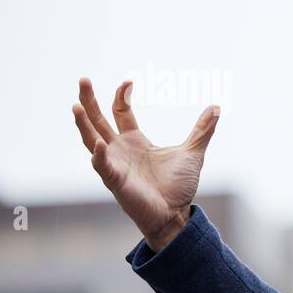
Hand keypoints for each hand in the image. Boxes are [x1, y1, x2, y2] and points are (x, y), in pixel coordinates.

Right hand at [71, 78, 219, 250]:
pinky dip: (99, 155)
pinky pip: (102, 166)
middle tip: (83, 79)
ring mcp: (114, 164)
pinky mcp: (115, 181)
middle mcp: (120, 149)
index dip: (121, 95)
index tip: (128, 81)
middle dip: (89, 100)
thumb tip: (216, 108)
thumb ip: (203, 130)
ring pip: (91, 139)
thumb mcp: (193, 152)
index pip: (120, 111)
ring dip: (83, 124)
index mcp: (135, 140)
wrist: (175, 213)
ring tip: (76, 106)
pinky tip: (99, 143)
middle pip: (98, 120)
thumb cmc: (179, 186)